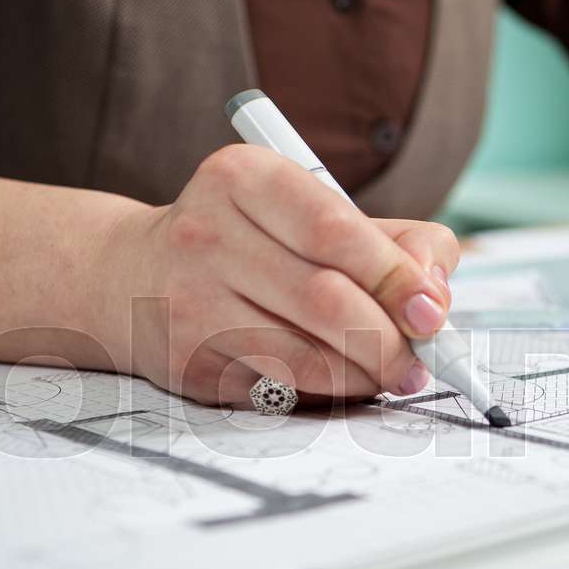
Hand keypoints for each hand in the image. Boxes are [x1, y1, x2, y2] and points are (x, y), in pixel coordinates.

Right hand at [104, 145, 457, 405]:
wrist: (131, 276)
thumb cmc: (250, 242)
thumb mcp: (313, 212)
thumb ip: (393, 240)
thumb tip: (437, 298)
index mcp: (244, 177)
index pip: (334, 228)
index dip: (395, 276)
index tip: (432, 312)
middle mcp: (206, 232)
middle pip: (326, 299)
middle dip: (389, 339)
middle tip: (420, 361)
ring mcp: (190, 299)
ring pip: (306, 354)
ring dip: (365, 374)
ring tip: (389, 373)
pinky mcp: (188, 360)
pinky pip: (281, 387)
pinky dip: (329, 391)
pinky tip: (343, 381)